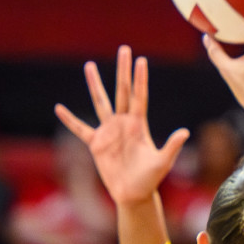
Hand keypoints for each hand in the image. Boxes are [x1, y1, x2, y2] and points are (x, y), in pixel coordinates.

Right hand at [55, 46, 189, 205]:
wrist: (134, 194)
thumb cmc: (150, 179)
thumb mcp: (162, 162)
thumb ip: (172, 146)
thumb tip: (184, 132)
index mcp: (139, 125)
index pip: (139, 96)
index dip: (140, 79)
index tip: (140, 60)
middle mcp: (124, 123)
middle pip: (122, 91)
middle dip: (123, 71)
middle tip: (124, 49)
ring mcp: (109, 132)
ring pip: (101, 102)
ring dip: (95, 84)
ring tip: (89, 65)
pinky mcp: (97, 144)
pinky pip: (80, 129)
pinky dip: (70, 120)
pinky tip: (59, 109)